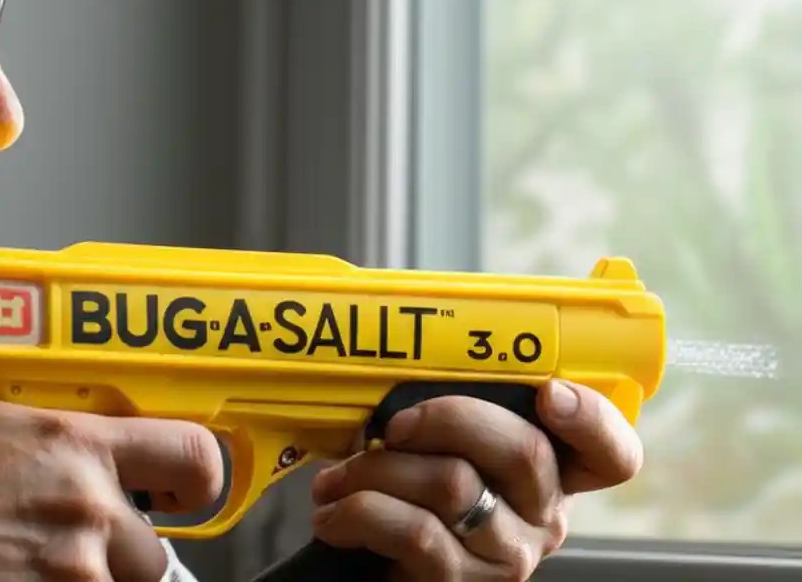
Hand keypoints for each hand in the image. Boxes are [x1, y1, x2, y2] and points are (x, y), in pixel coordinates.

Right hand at [0, 401, 222, 581]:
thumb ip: (56, 434)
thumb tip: (85, 439)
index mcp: (81, 445)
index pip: (194, 456)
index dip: (199, 480)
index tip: (184, 493)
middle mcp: (90, 510)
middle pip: (156, 552)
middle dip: (121, 557)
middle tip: (73, 550)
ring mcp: (75, 573)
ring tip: (32, 570)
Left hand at [308, 381, 642, 580]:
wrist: (370, 581)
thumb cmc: (403, 509)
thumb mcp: (437, 460)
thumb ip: (450, 426)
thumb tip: (403, 381)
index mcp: (549, 480)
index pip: (611, 455)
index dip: (593, 419)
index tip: (550, 392)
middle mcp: (542, 521)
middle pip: (523, 450)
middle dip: (445, 417)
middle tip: (389, 427)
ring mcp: (506, 558)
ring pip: (453, 484)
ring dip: (375, 470)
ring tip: (336, 480)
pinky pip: (415, 531)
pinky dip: (358, 511)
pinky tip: (332, 516)